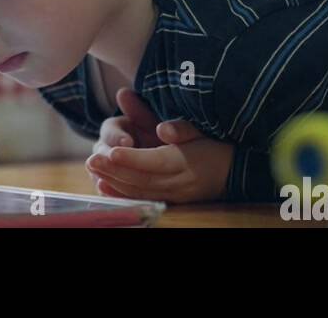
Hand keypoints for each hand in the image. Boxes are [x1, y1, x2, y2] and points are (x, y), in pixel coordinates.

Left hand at [86, 89, 233, 202]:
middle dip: (115, 170)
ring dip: (115, 182)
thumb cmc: (215, 145)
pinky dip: (123, 193)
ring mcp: (175, 194)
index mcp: (186, 161)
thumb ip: (181, 128)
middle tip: (91, 160)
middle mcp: (179, 181)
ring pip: (140, 190)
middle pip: (143, 178)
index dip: (133, 158)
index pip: (156, 161)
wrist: (236, 172)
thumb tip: (162, 129)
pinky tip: (105, 186)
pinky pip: (143, 198)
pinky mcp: (171, 200)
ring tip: (94, 170)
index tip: (112, 151)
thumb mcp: (201, 130)